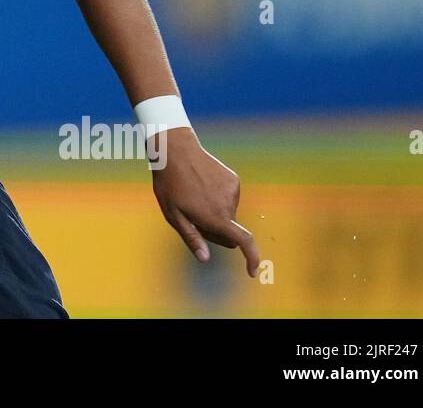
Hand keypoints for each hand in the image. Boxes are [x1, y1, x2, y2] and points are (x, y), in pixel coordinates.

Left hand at [150, 128, 260, 276]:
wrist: (176, 150)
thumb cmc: (170, 185)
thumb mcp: (173, 215)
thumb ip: (192, 237)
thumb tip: (205, 259)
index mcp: (216, 217)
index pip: (244, 242)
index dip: (251, 259)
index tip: (252, 271)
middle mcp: (229, 206)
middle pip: (230, 231)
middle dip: (217, 231)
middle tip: (192, 215)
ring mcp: (233, 191)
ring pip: (229, 214)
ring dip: (216, 212)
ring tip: (194, 195)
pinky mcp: (233, 180)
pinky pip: (229, 198)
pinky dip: (218, 198)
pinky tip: (201, 185)